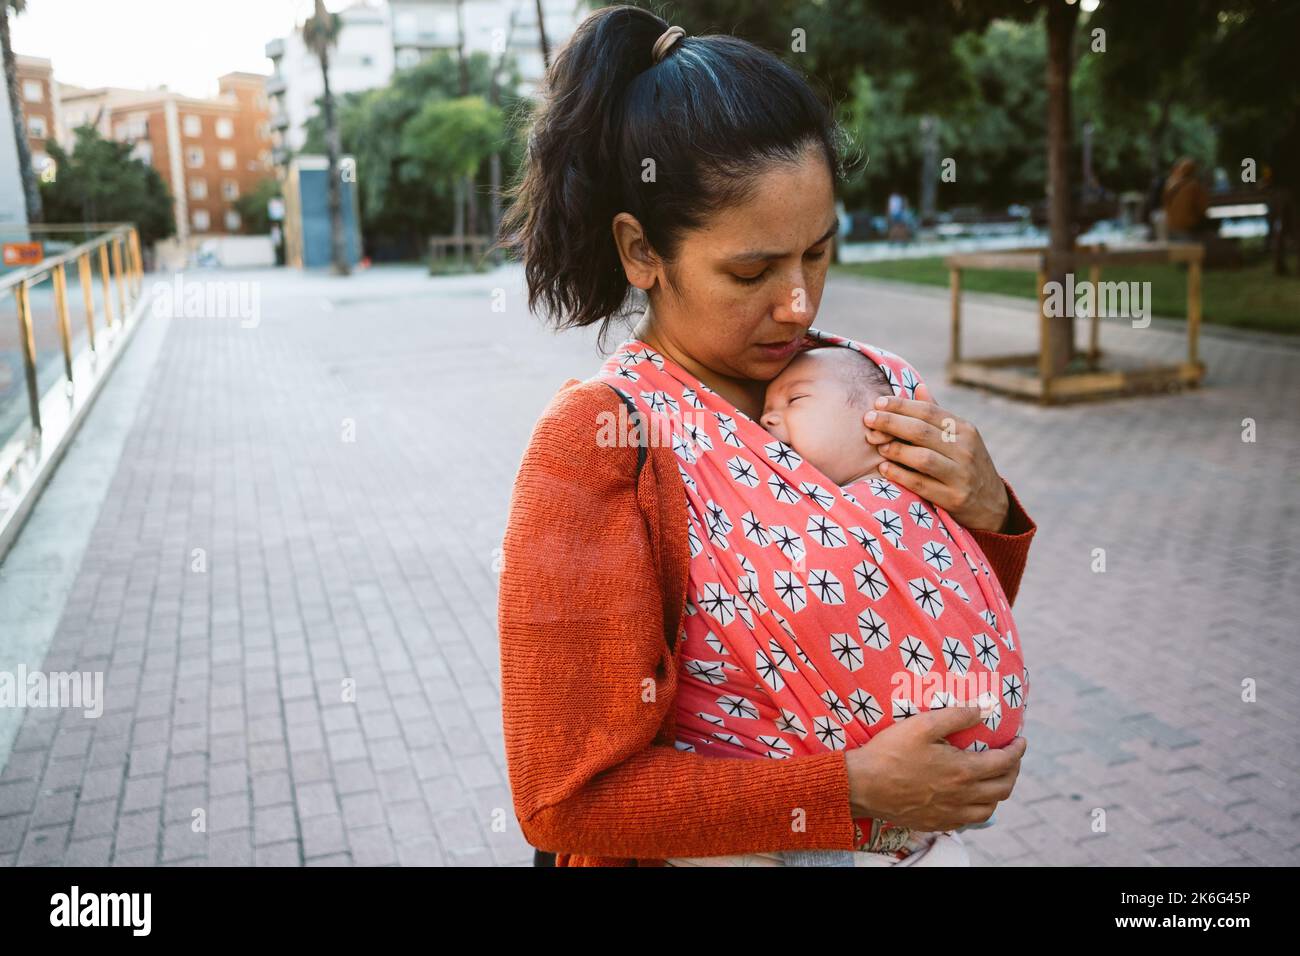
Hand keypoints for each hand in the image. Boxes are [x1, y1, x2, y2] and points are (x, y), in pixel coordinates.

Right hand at [844, 707, 1026, 829]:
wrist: (863, 786)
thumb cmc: (890, 752)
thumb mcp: (921, 725)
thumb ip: (955, 716)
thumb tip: (982, 709)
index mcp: (962, 770)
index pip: (1004, 762)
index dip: (1017, 750)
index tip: (1020, 740)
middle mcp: (962, 795)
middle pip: (1004, 788)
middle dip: (1014, 770)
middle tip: (1011, 758)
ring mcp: (950, 813)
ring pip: (990, 808)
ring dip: (999, 792)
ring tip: (995, 778)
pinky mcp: (937, 822)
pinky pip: (970, 820)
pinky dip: (980, 808)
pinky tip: (971, 798)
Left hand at [864, 395, 1009, 532]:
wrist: (992, 505)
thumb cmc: (966, 465)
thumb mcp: (960, 438)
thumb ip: (938, 415)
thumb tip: (918, 387)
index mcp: (965, 430)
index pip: (929, 411)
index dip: (901, 405)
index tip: (878, 402)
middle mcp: (965, 450)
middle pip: (922, 431)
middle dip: (891, 423)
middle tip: (869, 419)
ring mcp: (961, 475)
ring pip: (923, 458)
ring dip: (896, 449)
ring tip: (877, 444)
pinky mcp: (954, 498)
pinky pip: (922, 484)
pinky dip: (900, 475)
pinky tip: (884, 468)